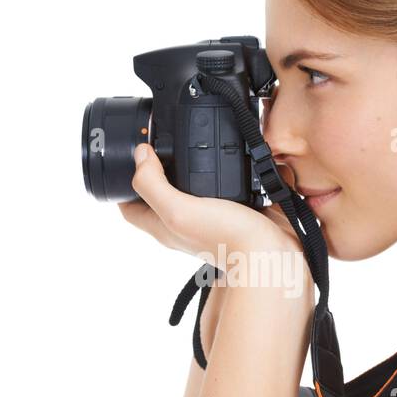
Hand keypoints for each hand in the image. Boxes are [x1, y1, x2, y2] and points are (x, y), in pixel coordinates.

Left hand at [119, 143, 302, 261]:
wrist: (273, 255)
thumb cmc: (224, 239)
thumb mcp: (177, 210)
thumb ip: (152, 184)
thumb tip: (140, 154)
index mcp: (164, 225)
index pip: (130, 207)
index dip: (122, 184)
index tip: (127, 156)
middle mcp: (186, 221)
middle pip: (161, 193)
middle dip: (158, 168)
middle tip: (160, 141)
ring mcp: (213, 216)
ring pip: (195, 187)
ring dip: (195, 166)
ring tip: (195, 142)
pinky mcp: (239, 209)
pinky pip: (228, 186)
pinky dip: (228, 171)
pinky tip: (232, 155)